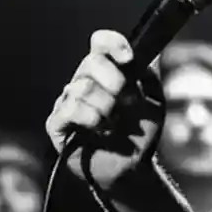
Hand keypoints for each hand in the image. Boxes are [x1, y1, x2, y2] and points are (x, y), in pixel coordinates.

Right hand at [45, 30, 163, 194]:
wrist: (132, 168)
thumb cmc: (141, 134)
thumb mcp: (154, 101)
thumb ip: (149, 75)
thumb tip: (144, 54)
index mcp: (106, 70)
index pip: (100, 43)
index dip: (113, 44)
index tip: (129, 59)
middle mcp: (83, 81)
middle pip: (91, 62)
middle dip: (116, 83)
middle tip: (129, 103)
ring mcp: (67, 101)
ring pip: (82, 88)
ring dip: (106, 108)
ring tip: (115, 124)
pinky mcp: (57, 123)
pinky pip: (70, 109)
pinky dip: (90, 118)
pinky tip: (100, 130)